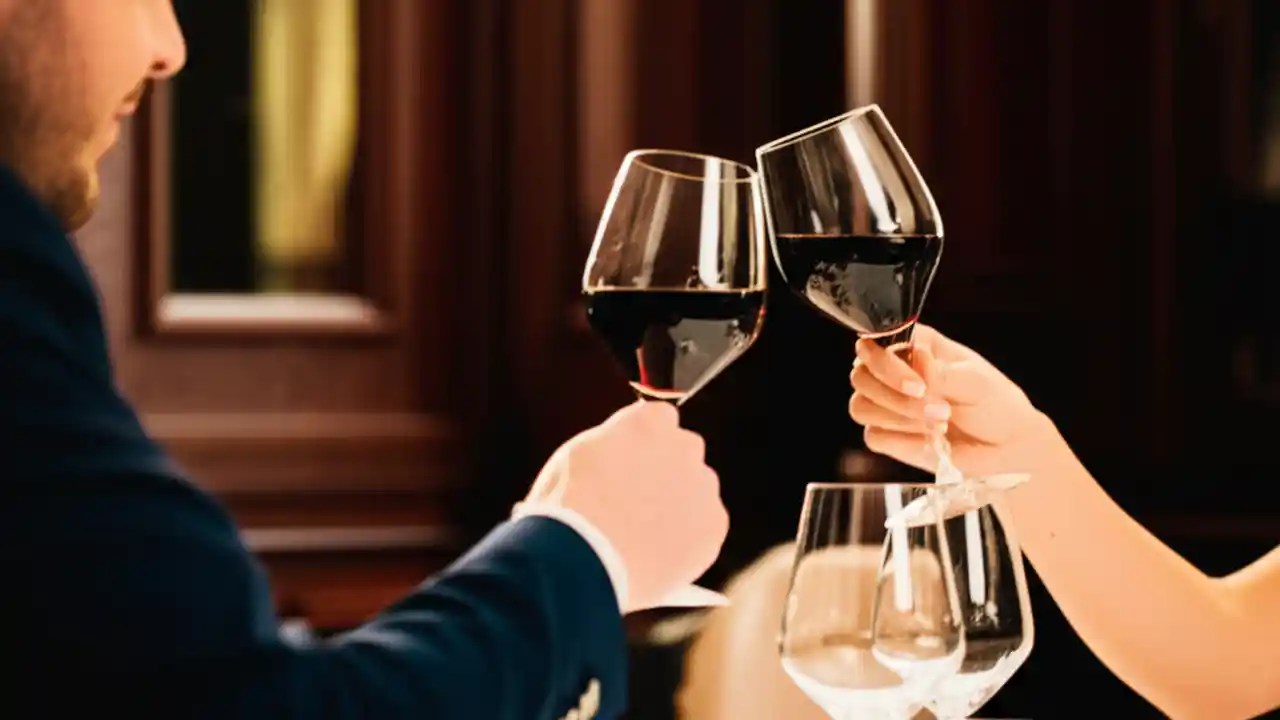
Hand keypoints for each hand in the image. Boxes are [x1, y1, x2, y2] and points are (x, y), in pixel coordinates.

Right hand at [524, 401, 728, 611]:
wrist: (583, 559)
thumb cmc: (570, 505)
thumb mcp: (580, 452)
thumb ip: (615, 441)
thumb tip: (624, 446)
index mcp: (652, 421)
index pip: (658, 421)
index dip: (641, 447)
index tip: (628, 466)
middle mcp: (686, 446)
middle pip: (683, 454)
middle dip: (666, 472)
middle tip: (636, 503)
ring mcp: (704, 487)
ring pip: (696, 493)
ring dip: (678, 507)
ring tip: (642, 536)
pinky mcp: (714, 526)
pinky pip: (704, 531)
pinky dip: (687, 541)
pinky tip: (656, 554)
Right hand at [848, 324, 1056, 478]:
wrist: (1005, 448)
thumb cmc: (995, 405)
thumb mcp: (976, 382)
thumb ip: (942, 371)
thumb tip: (917, 361)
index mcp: (914, 345)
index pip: (875, 343)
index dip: (885, 364)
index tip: (919, 386)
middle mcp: (893, 371)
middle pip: (860, 376)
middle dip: (897, 398)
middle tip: (940, 410)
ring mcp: (887, 404)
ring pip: (860, 407)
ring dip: (900, 419)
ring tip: (940, 424)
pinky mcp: (887, 435)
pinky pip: (873, 436)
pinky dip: (901, 440)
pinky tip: (930, 440)